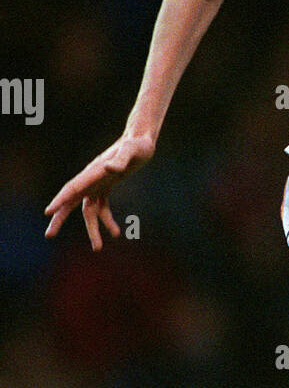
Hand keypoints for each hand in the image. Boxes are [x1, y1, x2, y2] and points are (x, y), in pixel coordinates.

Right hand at [44, 132, 155, 250]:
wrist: (142, 139)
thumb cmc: (138, 144)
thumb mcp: (132, 151)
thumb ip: (121, 159)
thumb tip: (109, 168)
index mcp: (94, 172)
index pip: (72, 188)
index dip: (60, 200)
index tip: (48, 212)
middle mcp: (92, 178)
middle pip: (70, 200)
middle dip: (60, 218)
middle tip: (49, 235)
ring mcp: (98, 182)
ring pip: (88, 209)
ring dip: (92, 229)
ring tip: (97, 248)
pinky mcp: (107, 185)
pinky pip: (101, 206)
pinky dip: (106, 220)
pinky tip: (116, 233)